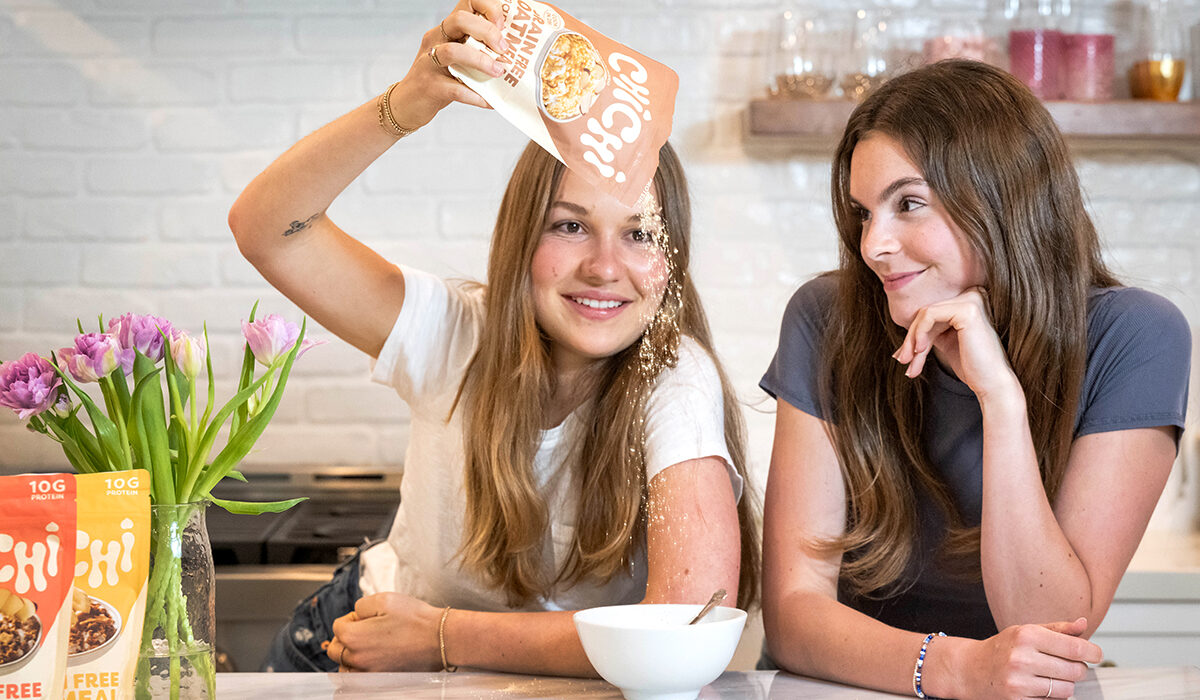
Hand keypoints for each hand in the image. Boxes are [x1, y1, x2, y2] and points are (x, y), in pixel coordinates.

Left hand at [325, 593, 442, 671]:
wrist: (440, 639)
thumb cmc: (415, 619)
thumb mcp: (384, 599)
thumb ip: (360, 605)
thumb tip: (355, 616)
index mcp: (354, 637)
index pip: (337, 626)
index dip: (352, 617)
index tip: (368, 617)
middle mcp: (357, 659)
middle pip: (335, 649)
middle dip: (346, 637)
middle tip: (367, 629)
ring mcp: (368, 673)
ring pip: (344, 666)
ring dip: (350, 656)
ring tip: (369, 646)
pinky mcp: (380, 681)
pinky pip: (358, 678)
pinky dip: (360, 669)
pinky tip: (374, 659)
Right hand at [388, 0, 510, 128]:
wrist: (409, 104)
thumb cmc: (441, 79)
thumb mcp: (458, 59)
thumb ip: (479, 51)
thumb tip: (515, 54)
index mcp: (446, 29)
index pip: (467, 2)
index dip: (488, 8)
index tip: (502, 25)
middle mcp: (435, 40)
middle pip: (459, 20)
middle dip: (487, 31)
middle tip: (504, 49)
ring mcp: (429, 62)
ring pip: (453, 51)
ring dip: (481, 61)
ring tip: (499, 72)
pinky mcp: (430, 87)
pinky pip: (455, 89)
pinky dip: (475, 96)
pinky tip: (489, 102)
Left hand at [891, 287, 1018, 402]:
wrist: (992, 384)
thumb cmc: (972, 366)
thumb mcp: (945, 343)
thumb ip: (927, 334)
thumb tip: (900, 347)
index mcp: (969, 301)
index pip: (932, 312)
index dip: (915, 335)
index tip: (904, 357)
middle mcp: (974, 294)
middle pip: (927, 312)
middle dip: (911, 339)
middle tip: (902, 360)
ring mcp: (972, 299)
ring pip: (925, 314)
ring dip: (912, 340)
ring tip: (909, 362)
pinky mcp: (967, 309)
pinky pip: (929, 315)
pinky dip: (918, 333)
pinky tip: (919, 351)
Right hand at [959, 618, 1102, 698]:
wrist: (970, 669)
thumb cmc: (1003, 648)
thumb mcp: (1026, 631)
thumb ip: (1058, 628)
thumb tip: (1084, 623)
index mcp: (1026, 635)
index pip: (1075, 647)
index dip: (1093, 652)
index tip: (1096, 654)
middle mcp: (1021, 658)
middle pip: (1075, 670)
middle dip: (1078, 669)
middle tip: (1068, 665)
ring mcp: (1019, 682)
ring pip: (1067, 689)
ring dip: (1065, 685)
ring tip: (1051, 677)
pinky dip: (1052, 697)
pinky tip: (1039, 687)